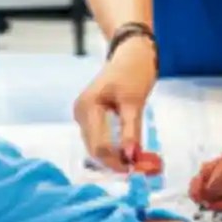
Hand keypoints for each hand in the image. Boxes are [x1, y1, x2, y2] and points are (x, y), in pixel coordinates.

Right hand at [73, 37, 156, 171]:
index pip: (99, 146)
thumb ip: (131, 131)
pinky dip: (114, 146)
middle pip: (95, 148)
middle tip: (140, 169)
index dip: (116, 161)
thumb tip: (132, 157)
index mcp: (88, 107)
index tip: (137, 169)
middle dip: (116, 161)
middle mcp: (81, 112)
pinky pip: (101, 137)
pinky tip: (128, 150)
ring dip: (115, 155)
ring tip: (137, 161)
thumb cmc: (134, 71)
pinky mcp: (92, 115)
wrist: (132, 52)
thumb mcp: (135, 102)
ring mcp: (84, 114)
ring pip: (97, 145)